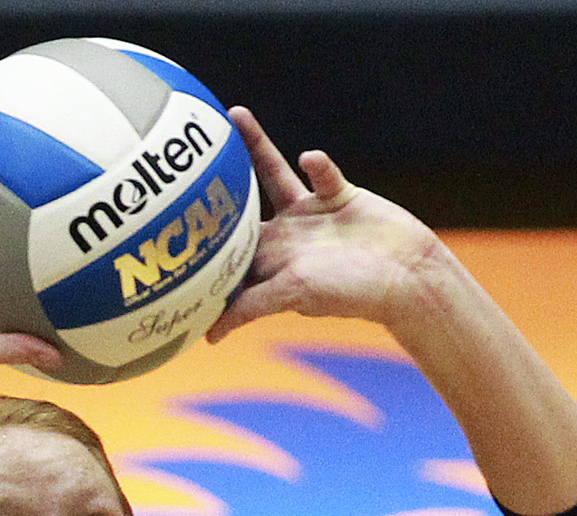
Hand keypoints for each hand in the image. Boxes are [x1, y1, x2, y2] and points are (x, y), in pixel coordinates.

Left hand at [206, 109, 449, 343]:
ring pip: (275, 173)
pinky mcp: (340, 195)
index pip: (227, 248)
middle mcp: (286, 236)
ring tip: (234, 117)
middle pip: (244, 203)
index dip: (202, 234)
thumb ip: (253, 307)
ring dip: (256, 146)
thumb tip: (210, 336)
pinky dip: (316, 164)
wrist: (406, 277)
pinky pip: (322, 172)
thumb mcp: (295, 296)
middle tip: (191, 155)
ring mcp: (312, 214)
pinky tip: (310, 158)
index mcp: (270, 262)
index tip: (170, 217)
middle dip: (219, 184)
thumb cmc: (350, 293)